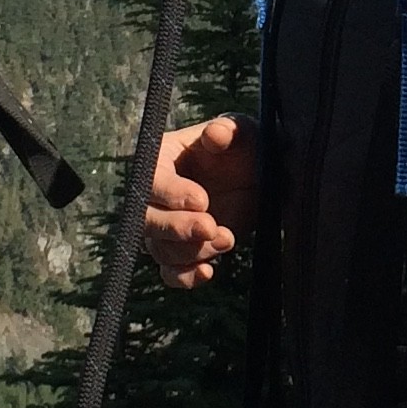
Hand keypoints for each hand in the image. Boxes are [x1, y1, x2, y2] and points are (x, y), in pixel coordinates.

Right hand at [144, 115, 258, 288]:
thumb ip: (229, 130)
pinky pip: (170, 273)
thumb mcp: (244, 133)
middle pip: (146, 219)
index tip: (202, 200)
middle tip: (210, 227)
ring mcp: (166, 226)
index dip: (171, 194)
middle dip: (176, 228)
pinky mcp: (182, 251)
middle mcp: (155, 196)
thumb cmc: (246, 148)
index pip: (150, 180)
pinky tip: (207, 273)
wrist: (260, 180)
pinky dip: (184, 277)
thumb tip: (215, 134)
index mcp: (160, 159)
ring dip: (190, 252)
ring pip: (159, 249)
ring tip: (226, 240)